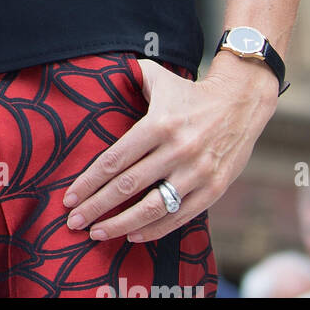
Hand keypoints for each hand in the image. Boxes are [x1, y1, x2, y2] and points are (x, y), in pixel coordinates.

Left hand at [62, 54, 279, 242]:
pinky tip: (133, 235)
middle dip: (96, 206)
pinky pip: (180, 216)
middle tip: (74, 221)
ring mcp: (197, 173)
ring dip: (121, 224)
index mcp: (158, 124)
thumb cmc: (188, 92)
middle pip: (128, 186)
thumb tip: (96, 75)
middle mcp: (177, 150)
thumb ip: (127, 76)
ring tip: (98, 233)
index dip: (90, 181)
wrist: (240, 104)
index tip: (69, 196)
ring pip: (152, 207)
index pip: (115, 160)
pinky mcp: (214, 189)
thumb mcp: (156, 77)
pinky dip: (155, 229)